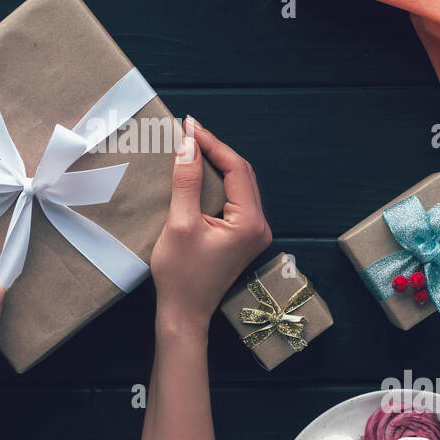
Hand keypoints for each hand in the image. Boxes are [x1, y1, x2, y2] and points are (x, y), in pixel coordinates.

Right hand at [151, 116, 271, 328]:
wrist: (184, 314)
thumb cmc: (180, 276)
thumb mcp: (180, 224)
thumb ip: (187, 182)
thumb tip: (188, 144)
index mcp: (250, 222)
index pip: (235, 169)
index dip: (212, 143)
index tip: (188, 125)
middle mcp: (259, 225)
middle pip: (241, 174)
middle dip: (215, 150)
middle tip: (188, 130)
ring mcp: (253, 232)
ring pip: (238, 185)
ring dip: (216, 164)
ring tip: (191, 145)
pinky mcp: (242, 237)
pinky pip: (233, 198)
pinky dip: (217, 182)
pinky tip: (198, 171)